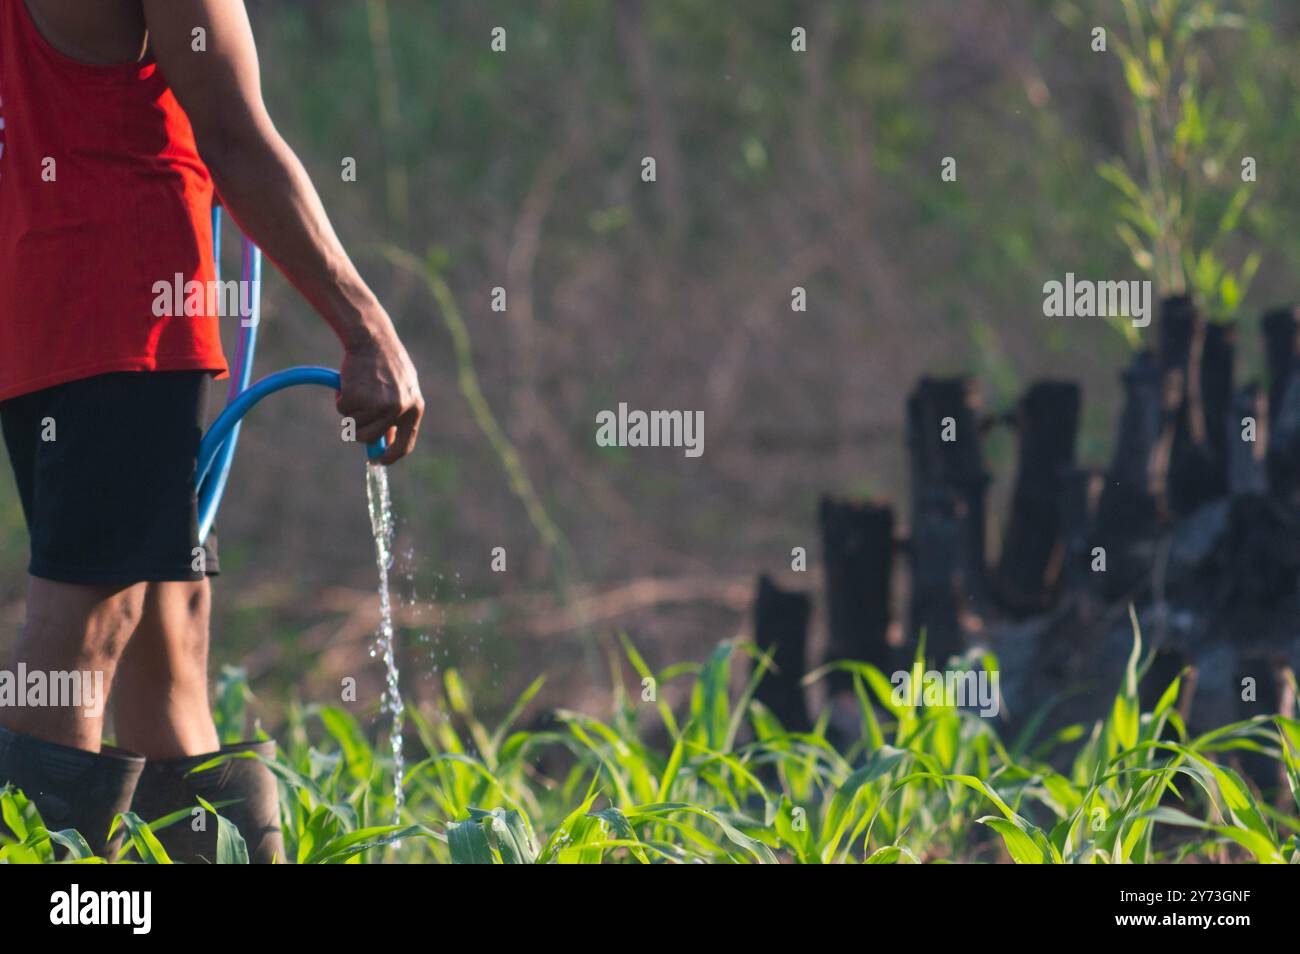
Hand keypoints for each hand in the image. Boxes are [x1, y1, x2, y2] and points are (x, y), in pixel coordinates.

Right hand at [337, 317, 422, 464]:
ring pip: (353, 425)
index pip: (404, 446)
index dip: (389, 457)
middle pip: (369, 438)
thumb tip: (383, 443)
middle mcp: (398, 409)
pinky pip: (342, 410)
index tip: (377, 462)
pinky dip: (341, 398)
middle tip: (358, 411)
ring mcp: (378, 404)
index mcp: (414, 409)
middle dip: (358, 429)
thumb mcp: (402, 389)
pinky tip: (351, 381)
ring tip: (359, 388)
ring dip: (350, 410)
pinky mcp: (357, 396)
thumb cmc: (386, 364)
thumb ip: (397, 415)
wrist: (372, 338)